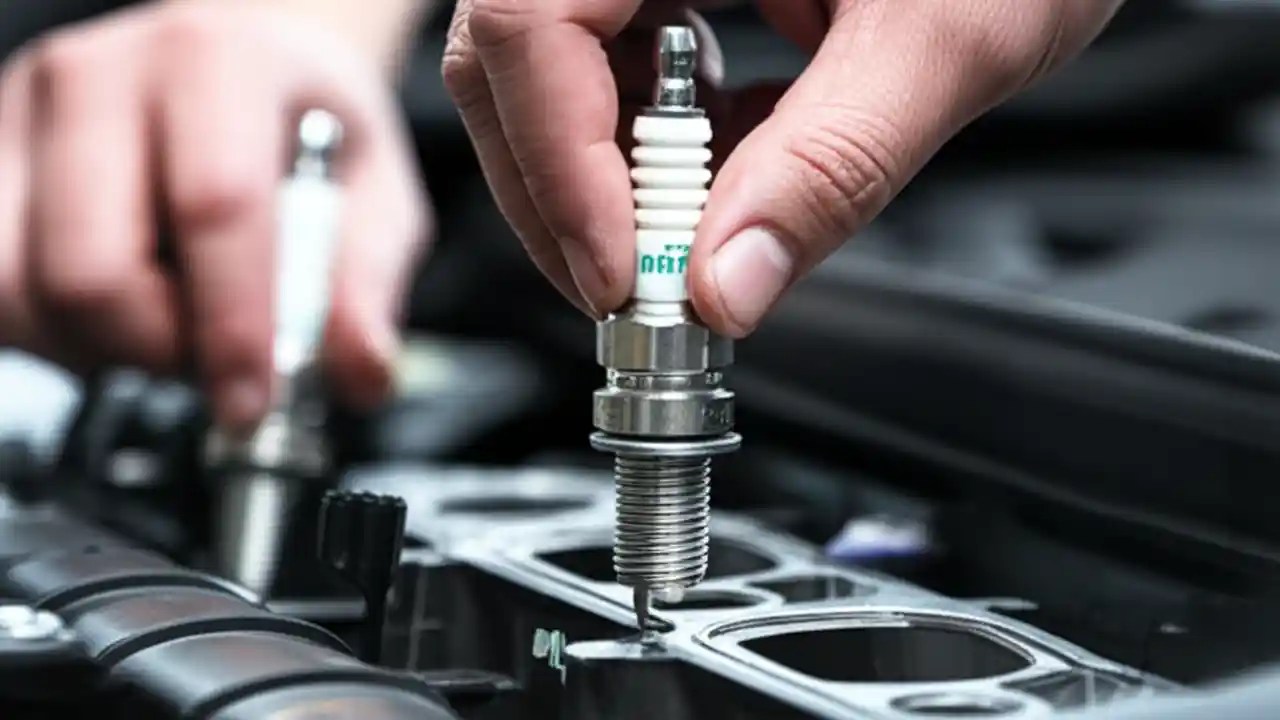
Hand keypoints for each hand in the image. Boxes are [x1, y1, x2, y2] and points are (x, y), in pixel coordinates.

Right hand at [0, 1, 429, 430]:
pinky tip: (116, 321)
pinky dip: (51, 334)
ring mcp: (26, 113)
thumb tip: (361, 371)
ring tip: (168, 334)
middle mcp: (103, 73)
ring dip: (98, 350)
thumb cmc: (313, 129)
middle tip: (215, 365)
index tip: (252, 401)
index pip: (214, 206)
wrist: (248, 64)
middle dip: (160, 351)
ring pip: (19, 290)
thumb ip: (365, 286)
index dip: (234, 326)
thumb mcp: (377, 197)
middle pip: (93, 268)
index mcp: (217, 61)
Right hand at [443, 0, 1119, 334]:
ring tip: (690, 236)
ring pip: (554, 70)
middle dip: (564, 191)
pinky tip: (727, 172)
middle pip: (515, 53)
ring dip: (611, 176)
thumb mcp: (948, 36)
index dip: (555, 161)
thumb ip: (834, 163)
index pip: (528, 19)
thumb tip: (727, 282)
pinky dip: (662, 143)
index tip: (622, 271)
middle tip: (638, 286)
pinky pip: (623, 62)